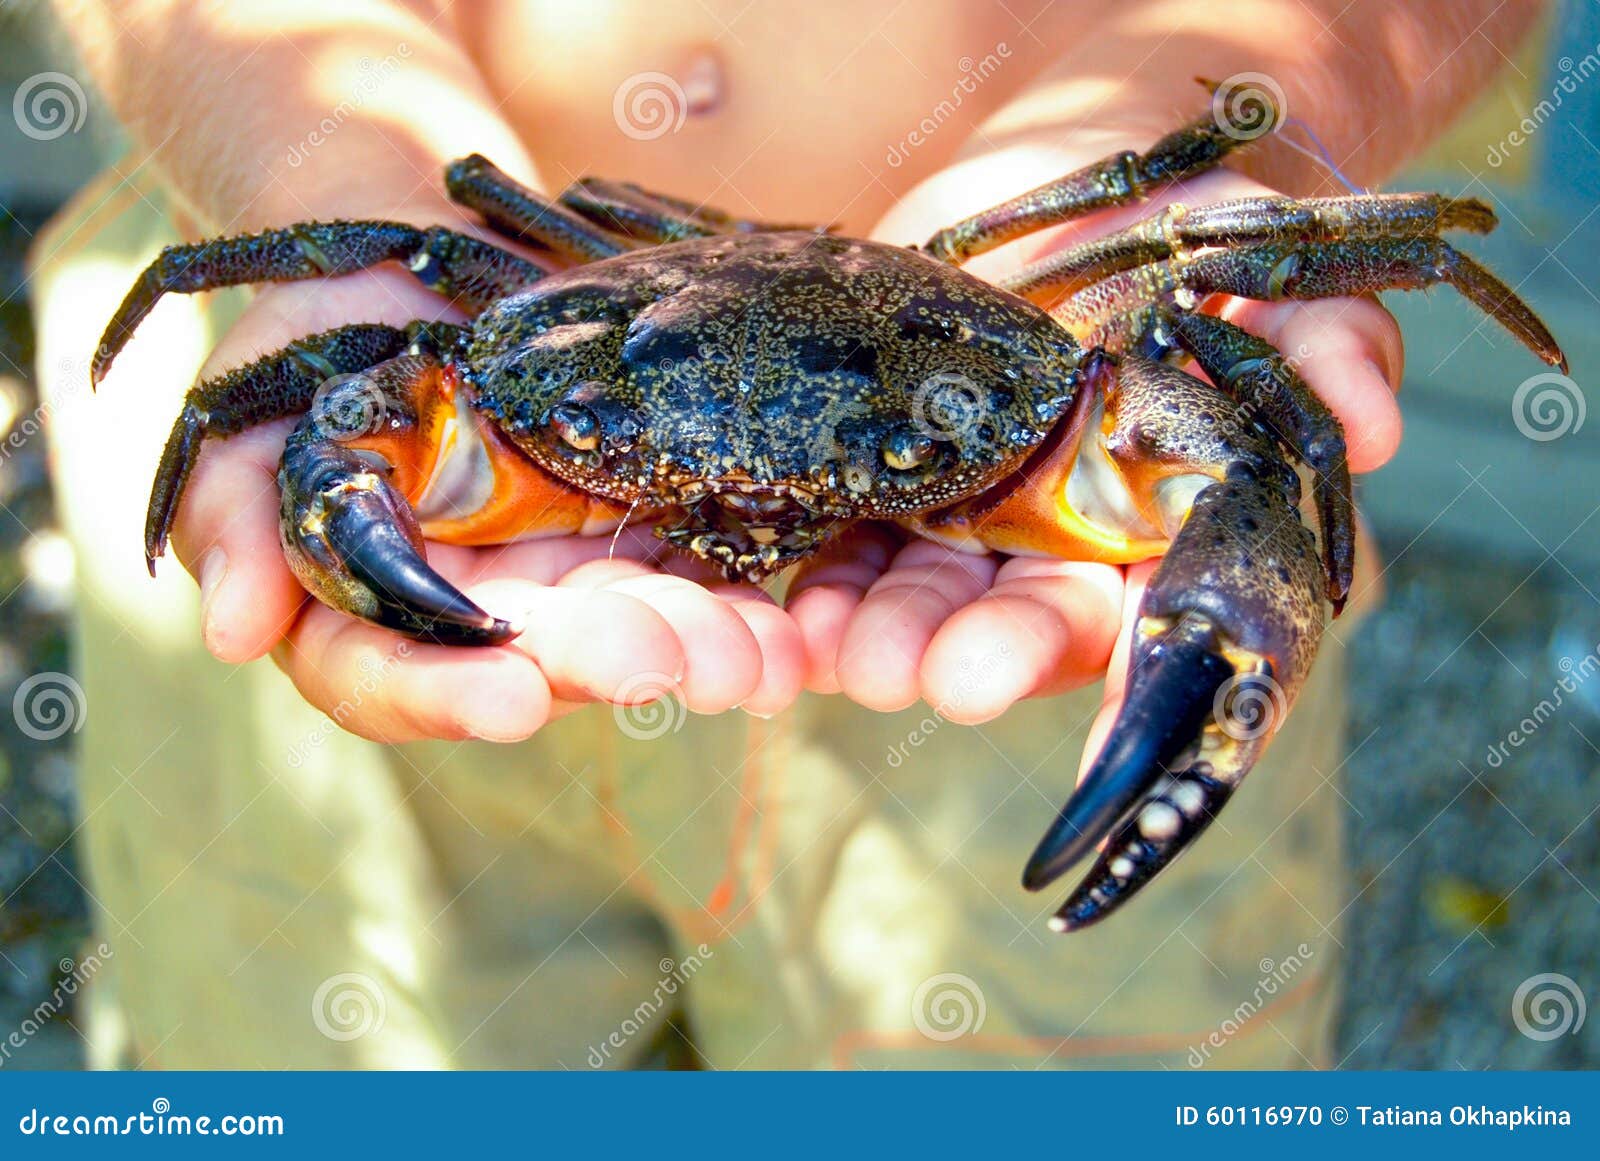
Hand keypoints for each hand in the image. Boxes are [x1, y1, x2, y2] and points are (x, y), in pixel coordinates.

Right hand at [173, 267, 802, 742]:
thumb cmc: (309, 346)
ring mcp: (566, 579)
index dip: (447, 692)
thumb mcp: (244, 416)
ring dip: (703, 647)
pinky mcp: (641, 530)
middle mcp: (478, 616)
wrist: (412, 264)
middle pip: (542, 664)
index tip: (513, 697)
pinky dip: (748, 593)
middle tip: (690, 666)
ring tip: (766, 659)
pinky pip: (701, 570)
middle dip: (615, 664)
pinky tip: (797, 618)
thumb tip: (234, 632)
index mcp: (374, 611)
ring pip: (636, 630)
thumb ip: (233, 517)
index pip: (395, 676)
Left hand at [788, 133, 1402, 747]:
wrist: (1072, 173)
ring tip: (856, 654)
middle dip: (988, 653)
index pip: (1157, 628)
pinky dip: (817, 578)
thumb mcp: (1272, 279)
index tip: (1123, 752)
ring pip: (923, 594)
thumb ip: (1327, 351)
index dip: (1143, 693)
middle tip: (955, 679)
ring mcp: (964, 508)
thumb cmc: (1196, 237)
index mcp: (1158, 526)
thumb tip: (1379, 427)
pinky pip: (841, 536)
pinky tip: (793, 610)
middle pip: (1025, 622)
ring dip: (889, 634)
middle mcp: (1059, 539)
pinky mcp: (880, 467)